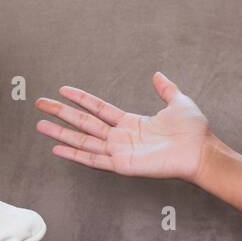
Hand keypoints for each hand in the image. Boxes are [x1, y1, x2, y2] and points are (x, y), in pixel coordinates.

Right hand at [34, 72, 210, 182]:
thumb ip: (165, 89)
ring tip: (41, 124)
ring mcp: (120, 151)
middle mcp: (121, 137)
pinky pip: (94, 159)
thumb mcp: (179, 102)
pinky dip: (75, 154)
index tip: (63, 90)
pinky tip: (58, 148)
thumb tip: (158, 75)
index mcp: (131, 123)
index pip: (99, 108)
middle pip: (84, 122)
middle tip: (40, 104)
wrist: (201, 151)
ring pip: (83, 140)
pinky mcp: (122, 165)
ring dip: (61, 132)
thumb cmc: (193, 132)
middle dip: (61, 113)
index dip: (81, 99)